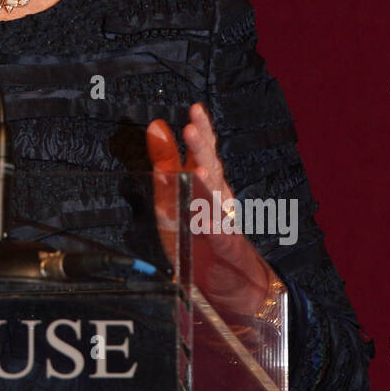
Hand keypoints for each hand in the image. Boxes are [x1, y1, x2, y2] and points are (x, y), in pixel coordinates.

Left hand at [147, 103, 279, 315]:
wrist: (233, 281)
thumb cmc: (202, 233)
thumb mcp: (178, 191)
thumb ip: (168, 160)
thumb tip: (156, 125)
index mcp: (208, 181)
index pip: (205, 151)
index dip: (202, 130)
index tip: (196, 109)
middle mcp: (219, 197)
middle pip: (214, 169)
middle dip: (204, 150)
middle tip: (193, 129)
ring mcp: (224, 222)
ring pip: (217, 200)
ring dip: (209, 185)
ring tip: (200, 168)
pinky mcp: (226, 249)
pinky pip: (219, 237)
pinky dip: (212, 227)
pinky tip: (204, 219)